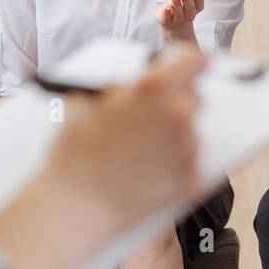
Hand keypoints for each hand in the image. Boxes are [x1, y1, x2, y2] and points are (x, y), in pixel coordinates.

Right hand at [44, 46, 204, 233]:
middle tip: (155, 120)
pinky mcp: (191, 181)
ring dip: (175, 141)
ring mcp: (187, 149)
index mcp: (154, 88)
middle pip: (196, 100)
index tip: (192, 69)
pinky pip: (191, 167)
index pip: (195, 61)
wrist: (72, 207)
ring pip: (193, 135)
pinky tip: (147, 175)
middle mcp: (178, 114)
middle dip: (178, 106)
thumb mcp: (87, 103)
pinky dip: (175, 170)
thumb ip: (120, 89)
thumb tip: (135, 85)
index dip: (191, 64)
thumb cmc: (72, 154)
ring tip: (141, 155)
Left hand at [156, 0, 213, 42]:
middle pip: (190, 9)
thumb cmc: (182, 5)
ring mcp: (177, 19)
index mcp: (195, 8)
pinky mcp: (166, 20)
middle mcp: (187, 15)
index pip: (199, 3)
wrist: (172, 22)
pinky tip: (168, 7)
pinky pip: (167, 18)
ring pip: (179, 13)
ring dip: (177, 4)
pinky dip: (167, 13)